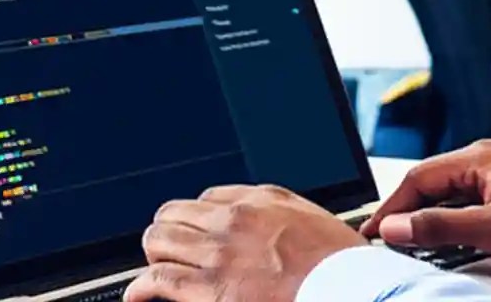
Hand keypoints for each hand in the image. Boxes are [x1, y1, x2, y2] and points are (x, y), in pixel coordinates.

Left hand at [124, 185, 366, 301]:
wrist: (351, 291)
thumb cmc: (342, 265)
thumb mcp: (314, 219)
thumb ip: (282, 213)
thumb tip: (266, 218)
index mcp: (261, 199)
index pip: (208, 198)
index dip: (199, 218)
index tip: (198, 232)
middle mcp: (234, 219)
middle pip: (174, 214)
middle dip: (170, 232)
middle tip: (173, 251)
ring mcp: (219, 253)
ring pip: (158, 241)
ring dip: (155, 255)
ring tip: (157, 269)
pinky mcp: (210, 290)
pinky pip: (157, 280)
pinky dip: (140, 287)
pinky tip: (139, 294)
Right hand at [361, 140, 490, 264]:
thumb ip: (439, 226)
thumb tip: (396, 227)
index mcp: (478, 157)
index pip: (418, 178)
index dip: (391, 208)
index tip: (374, 232)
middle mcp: (486, 157)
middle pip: (431, 183)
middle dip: (407, 212)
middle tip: (387, 240)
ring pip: (449, 192)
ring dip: (430, 216)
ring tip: (412, 243)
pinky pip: (468, 198)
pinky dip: (453, 217)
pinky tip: (448, 237)